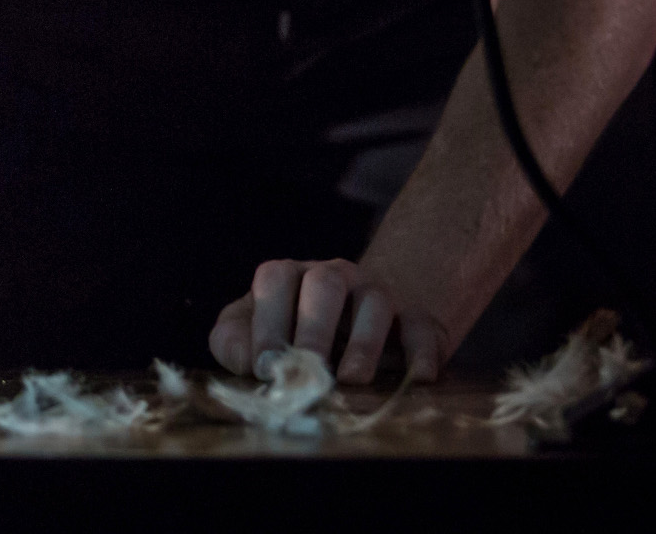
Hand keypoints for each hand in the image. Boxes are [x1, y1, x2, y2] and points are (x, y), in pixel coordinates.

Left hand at [208, 257, 447, 384]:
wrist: (361, 326)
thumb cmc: (292, 334)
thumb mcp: (253, 334)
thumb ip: (234, 343)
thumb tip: (247, 360)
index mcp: (291, 276)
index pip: (275, 278)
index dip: (266, 320)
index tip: (263, 366)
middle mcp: (335, 276)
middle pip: (325, 284)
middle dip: (313, 328)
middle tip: (306, 371)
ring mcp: (378, 293)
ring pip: (375, 302)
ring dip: (364, 342)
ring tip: (352, 379)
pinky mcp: (416, 319)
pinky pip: (421, 327)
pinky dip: (420, 353)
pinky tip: (415, 377)